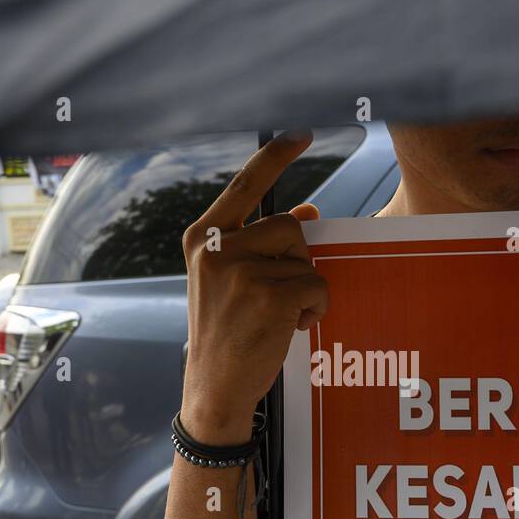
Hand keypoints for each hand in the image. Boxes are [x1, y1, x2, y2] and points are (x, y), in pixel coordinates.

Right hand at [180, 130, 326, 444]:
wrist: (214, 389)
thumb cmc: (228, 334)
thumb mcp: (232, 281)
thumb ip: (260, 243)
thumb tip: (307, 211)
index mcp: (201, 237)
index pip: (246, 183)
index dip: (276, 154)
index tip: (303, 129)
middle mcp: (215, 247)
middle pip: (289, 227)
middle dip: (296, 262)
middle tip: (273, 300)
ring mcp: (240, 270)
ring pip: (306, 258)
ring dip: (306, 288)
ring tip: (278, 317)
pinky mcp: (268, 294)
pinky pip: (317, 285)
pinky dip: (314, 309)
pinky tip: (287, 330)